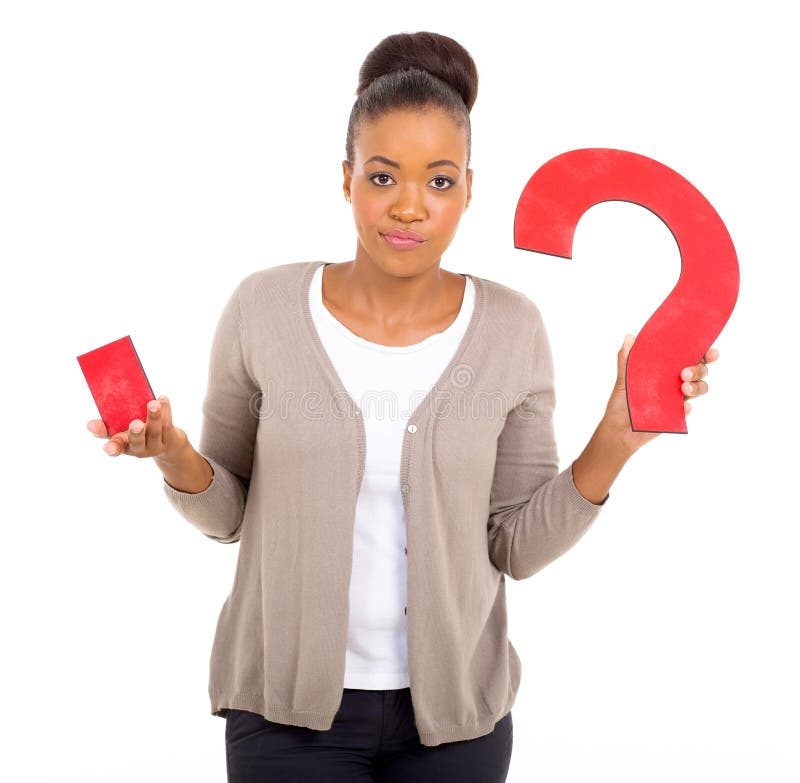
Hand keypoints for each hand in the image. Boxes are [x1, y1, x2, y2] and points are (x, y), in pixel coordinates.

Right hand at [86, 396, 188, 460]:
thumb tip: (96, 409)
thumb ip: (110, 421)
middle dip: (136, 433)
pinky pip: (168, 424)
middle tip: (136, 423)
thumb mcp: (122, 428)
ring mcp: (155, 444)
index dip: (108, 443)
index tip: (100, 437)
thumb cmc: (140, 432)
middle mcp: (139, 448)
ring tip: (153, 404)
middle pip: (137, 443)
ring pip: (154, 431)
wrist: (168, 444)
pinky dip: (166, 410)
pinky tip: (162, 399)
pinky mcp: (170, 438)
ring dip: (153, 417)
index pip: (114, 446)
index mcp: (123, 445)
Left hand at [601, 333, 719, 452]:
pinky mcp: (676, 415)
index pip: (690, 355)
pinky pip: (687, 410)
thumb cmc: (622, 400)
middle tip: (684, 373)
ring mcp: (678, 398)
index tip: (710, 351)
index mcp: (668, 368)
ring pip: (700, 388)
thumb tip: (629, 337)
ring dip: (697, 386)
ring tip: (683, 387)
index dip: (704, 352)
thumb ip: (626, 358)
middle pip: (700, 370)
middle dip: (698, 369)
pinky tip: (683, 406)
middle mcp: (677, 381)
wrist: (619, 427)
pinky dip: (687, 407)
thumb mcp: (623, 377)